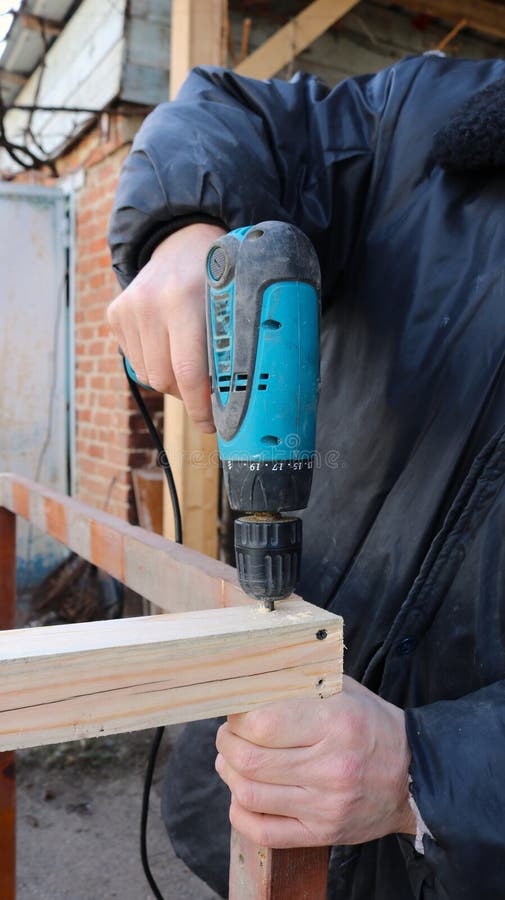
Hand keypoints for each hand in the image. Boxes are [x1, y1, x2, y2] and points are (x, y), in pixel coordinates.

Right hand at [107, 222, 225, 431]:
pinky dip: (154, 362)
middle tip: (206, 389)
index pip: (187, 371)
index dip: (199, 407)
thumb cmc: (218, 277)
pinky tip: (169, 340)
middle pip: (164, 379)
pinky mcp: (115, 313)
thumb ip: (231, 346)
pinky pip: (135, 360)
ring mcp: (127, 308)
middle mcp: (149, 303)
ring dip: (170, 377)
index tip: (211, 426)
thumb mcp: (233, 303)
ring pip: (148, 375)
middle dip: (187, 392)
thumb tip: (234, 401)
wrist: (184, 240)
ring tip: (188, 357)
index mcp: (184, 300)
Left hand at [215, 676, 415, 847]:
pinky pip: (263, 831)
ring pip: (250, 794)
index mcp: (337, 723)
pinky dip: (240, 813)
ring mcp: (326, 806)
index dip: (238, 717)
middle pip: (251, 760)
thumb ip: (301, 684)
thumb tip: (251, 681)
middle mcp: (331, 767)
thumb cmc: (373, 726)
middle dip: (227, 744)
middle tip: (228, 735)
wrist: (415, 776)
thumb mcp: (345, 691)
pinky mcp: (322, 833)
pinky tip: (243, 795)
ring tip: (232, 760)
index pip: (263, 724)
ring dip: (230, 774)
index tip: (236, 712)